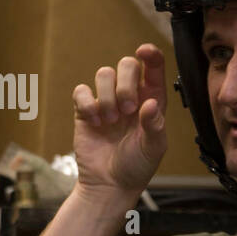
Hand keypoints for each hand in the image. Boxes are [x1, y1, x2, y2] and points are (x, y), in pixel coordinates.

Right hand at [70, 44, 168, 203]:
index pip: (153, 67)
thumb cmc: (136, 166)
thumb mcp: (154, 149)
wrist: (109, 184)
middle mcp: (130, 95)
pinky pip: (81, 91)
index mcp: (151, 99)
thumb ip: (155, 125)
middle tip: (126, 111)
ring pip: (104, 74)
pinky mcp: (85, 110)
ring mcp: (107, 100)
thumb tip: (150, 103)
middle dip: (125, 84)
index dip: (150, 54)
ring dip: (107, 96)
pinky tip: (95, 122)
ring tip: (110, 121)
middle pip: (127, 65)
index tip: (144, 51)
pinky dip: (87, 104)